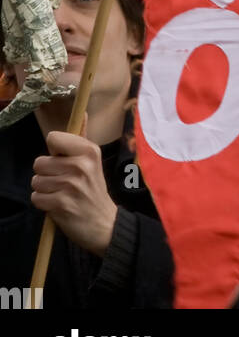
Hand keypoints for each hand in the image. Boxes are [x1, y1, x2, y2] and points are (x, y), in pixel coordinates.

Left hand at [31, 124, 117, 256]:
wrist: (103, 224)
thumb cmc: (94, 189)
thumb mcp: (93, 161)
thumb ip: (82, 137)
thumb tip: (83, 112)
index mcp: (89, 150)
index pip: (53, 138)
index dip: (53, 151)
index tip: (62, 160)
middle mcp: (81, 165)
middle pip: (39, 162)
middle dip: (45, 173)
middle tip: (61, 181)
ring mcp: (71, 185)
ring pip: (36, 181)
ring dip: (44, 189)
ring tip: (60, 193)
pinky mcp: (61, 204)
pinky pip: (36, 197)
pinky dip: (43, 203)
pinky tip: (57, 204)